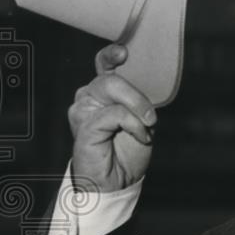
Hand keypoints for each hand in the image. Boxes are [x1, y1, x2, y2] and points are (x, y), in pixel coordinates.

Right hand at [68, 44, 155, 192]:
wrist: (117, 182)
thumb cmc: (127, 152)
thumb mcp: (142, 122)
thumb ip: (140, 104)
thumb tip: (141, 98)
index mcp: (103, 94)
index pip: (103, 65)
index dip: (111, 55)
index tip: (124, 52)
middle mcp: (89, 98)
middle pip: (111, 78)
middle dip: (136, 95)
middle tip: (151, 117)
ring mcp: (83, 110)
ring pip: (111, 88)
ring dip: (136, 107)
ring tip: (146, 127)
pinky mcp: (84, 125)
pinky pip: (115, 113)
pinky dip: (133, 124)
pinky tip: (140, 136)